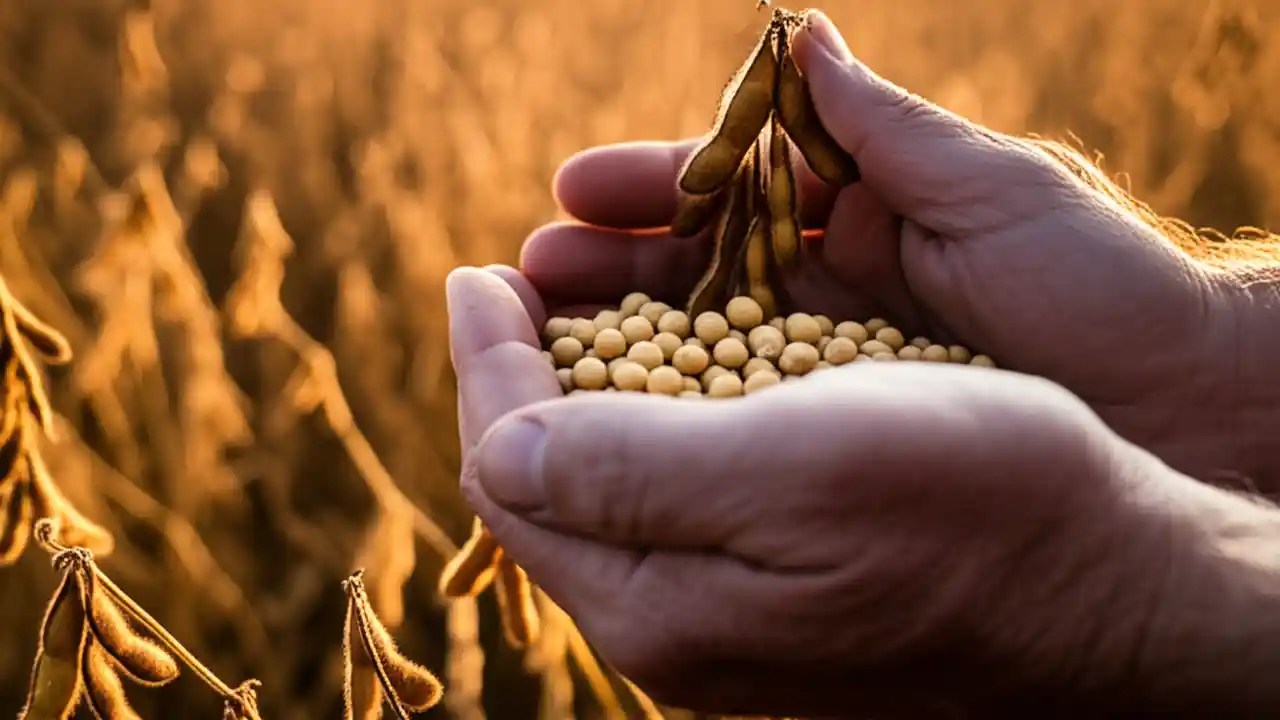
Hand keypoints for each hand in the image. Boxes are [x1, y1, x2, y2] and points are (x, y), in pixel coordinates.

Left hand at [449, 267, 1279, 717]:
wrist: (1105, 581)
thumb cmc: (974, 508)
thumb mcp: (799, 467)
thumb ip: (630, 469)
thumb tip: (495, 444)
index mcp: (657, 605)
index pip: (510, 477)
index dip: (484, 367)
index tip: (478, 273)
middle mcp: (673, 623)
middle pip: (541, 490)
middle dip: (512, 379)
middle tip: (510, 283)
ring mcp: (720, 608)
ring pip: (600, 490)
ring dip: (571, 392)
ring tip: (567, 309)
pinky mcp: (769, 581)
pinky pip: (663, 494)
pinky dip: (639, 419)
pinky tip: (654, 369)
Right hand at [522, 11, 1271, 488]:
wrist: (1187, 409)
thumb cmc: (1102, 284)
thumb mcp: (990, 188)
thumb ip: (885, 128)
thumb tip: (798, 34)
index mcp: (860, 216)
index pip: (727, 193)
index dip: (646, 189)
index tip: (567, 189)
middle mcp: (833, 292)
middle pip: (692, 279)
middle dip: (606, 275)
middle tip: (521, 279)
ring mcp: (837, 371)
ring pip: (704, 356)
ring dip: (619, 350)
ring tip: (535, 348)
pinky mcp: (849, 440)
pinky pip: (752, 429)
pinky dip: (683, 424)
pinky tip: (614, 431)